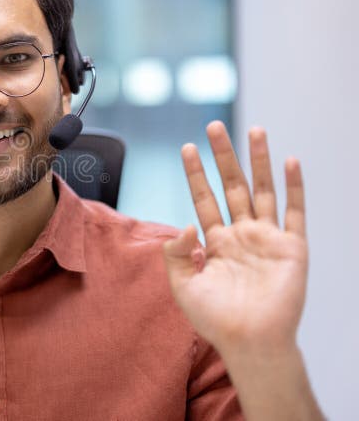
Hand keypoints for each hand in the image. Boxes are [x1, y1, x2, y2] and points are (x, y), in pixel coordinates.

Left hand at [163, 121, 308, 356]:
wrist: (249, 343)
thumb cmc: (215, 320)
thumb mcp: (183, 285)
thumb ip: (176, 253)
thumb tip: (184, 224)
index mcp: (216, 242)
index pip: (204, 198)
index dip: (196, 174)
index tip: (187, 148)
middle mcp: (242, 234)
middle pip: (232, 186)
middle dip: (224, 157)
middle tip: (214, 127)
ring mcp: (267, 239)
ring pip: (263, 190)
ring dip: (259, 161)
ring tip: (255, 131)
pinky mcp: (292, 247)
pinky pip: (295, 212)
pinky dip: (294, 186)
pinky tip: (290, 162)